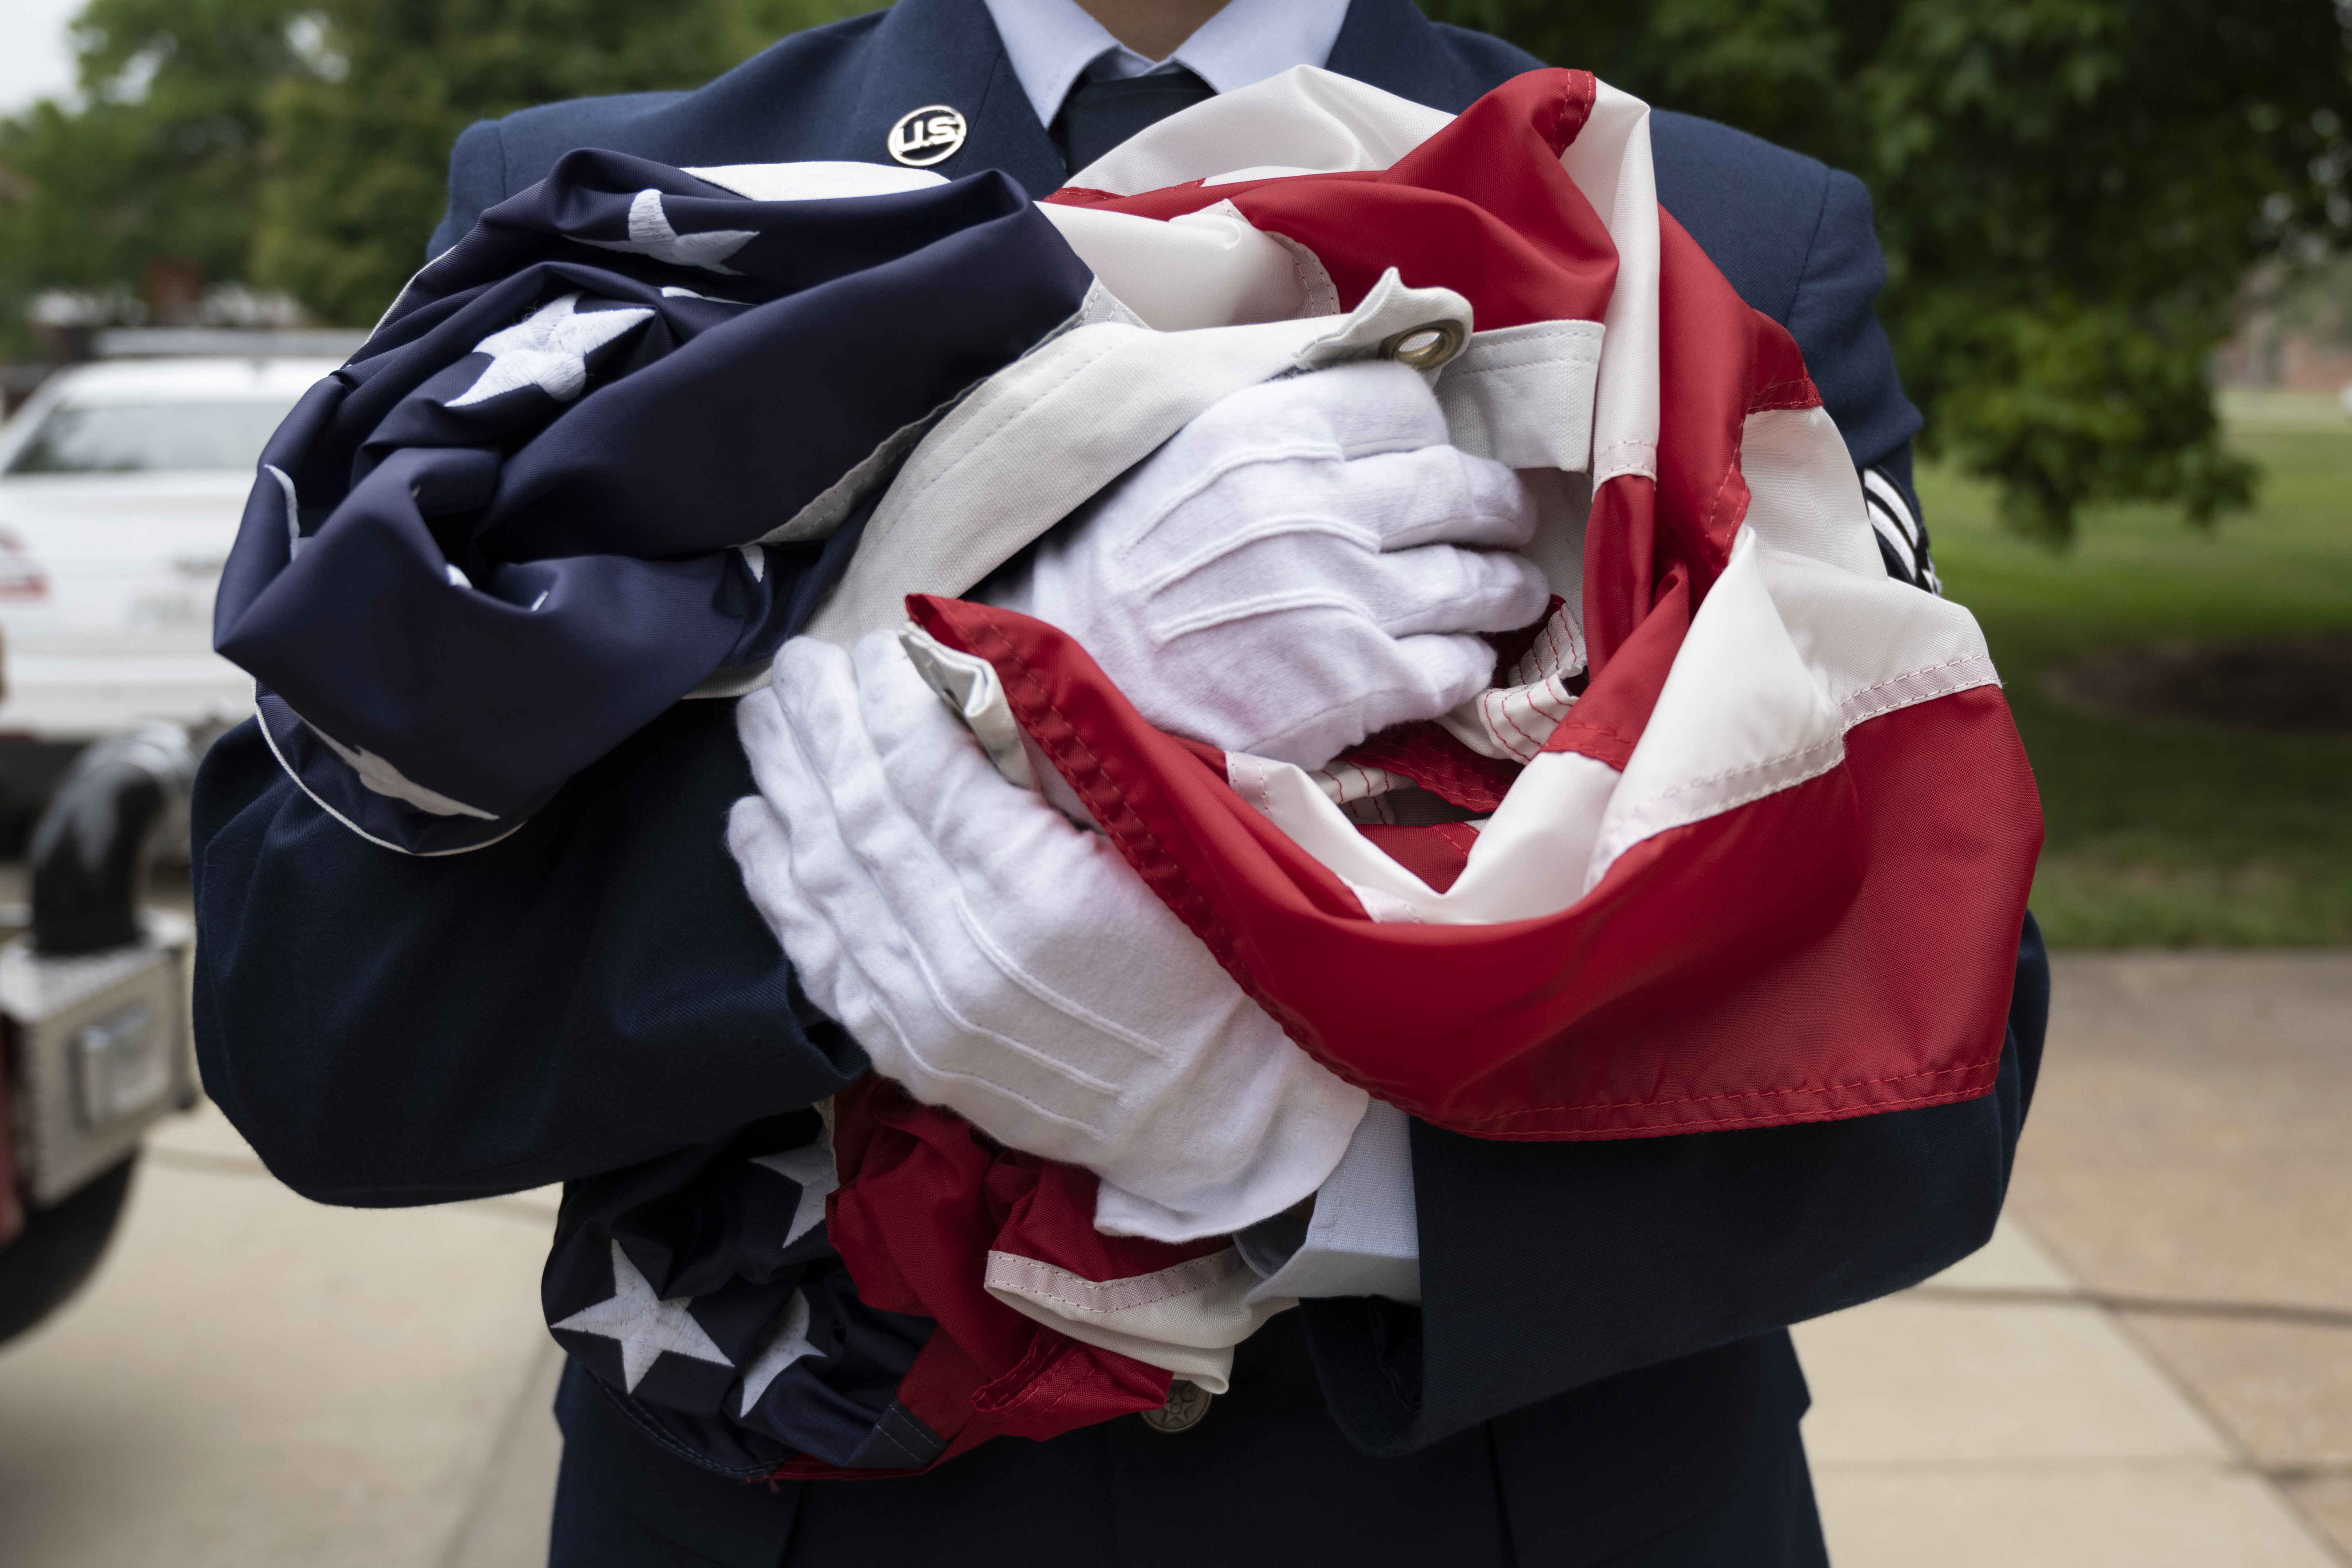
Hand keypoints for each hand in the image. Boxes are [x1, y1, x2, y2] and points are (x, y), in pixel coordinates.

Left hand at [729, 632, 1369, 1241]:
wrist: (1215, 1107)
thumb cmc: (1209, 955)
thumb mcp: (1163, 842)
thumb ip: (1060, 765)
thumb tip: (967, 681)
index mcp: (1036, 893)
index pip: (922, 770)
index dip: (884, 698)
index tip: (876, 647)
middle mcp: (963, 954)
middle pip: (856, 812)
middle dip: (817, 724)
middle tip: (797, 660)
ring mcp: (924, 1011)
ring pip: (821, 875)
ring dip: (784, 784)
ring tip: (765, 716)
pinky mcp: (907, 1050)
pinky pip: (817, 954)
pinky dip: (773, 883)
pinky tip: (753, 821)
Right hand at [981, 359, 1547, 769]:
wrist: (1075, 682)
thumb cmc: (1117, 569)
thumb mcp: (1182, 455)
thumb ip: (1272, 420)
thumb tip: (1357, 383)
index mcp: (1274, 432)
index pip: (1407, 403)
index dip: (1431, 435)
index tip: (1433, 459)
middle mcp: (1321, 505)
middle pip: (1464, 488)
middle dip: (1496, 508)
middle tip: (1500, 522)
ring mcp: (1349, 598)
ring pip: (1481, 580)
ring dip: (1503, 588)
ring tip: (1504, 594)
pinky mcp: (1361, 683)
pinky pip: (1458, 664)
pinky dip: (1466, 663)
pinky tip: (1451, 662)